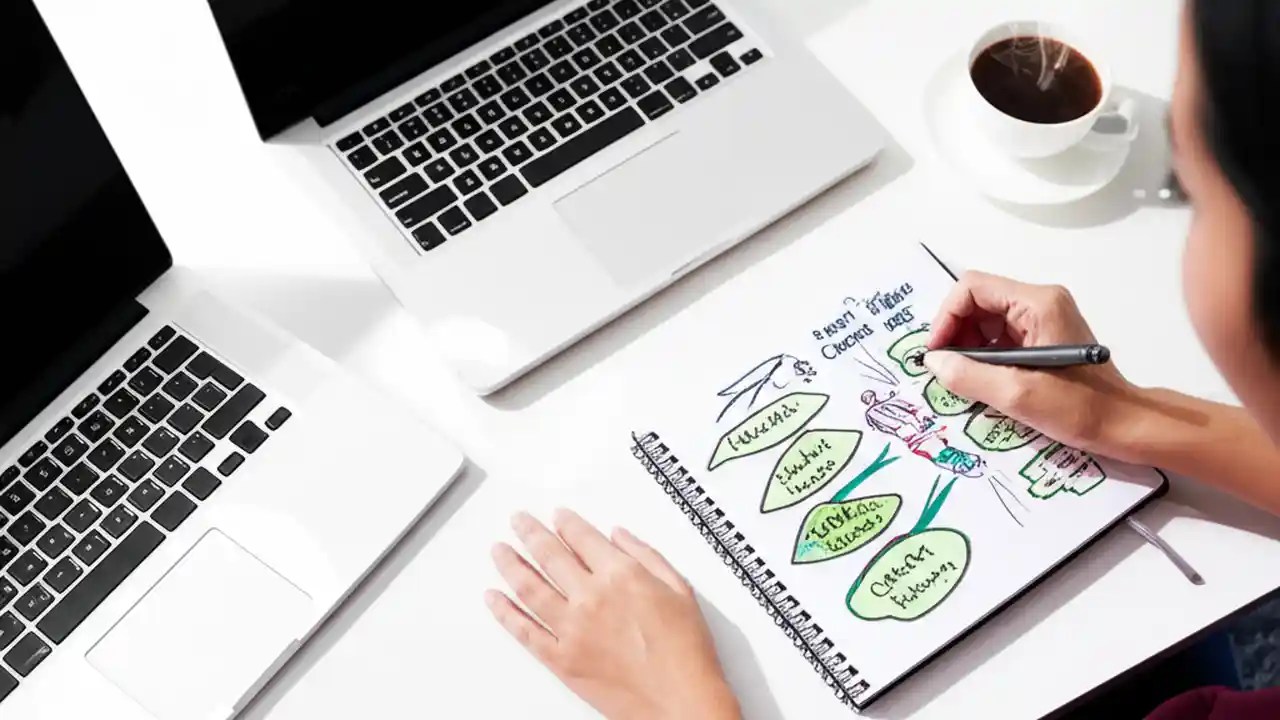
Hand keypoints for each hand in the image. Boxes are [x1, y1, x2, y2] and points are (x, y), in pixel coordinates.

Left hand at [487, 509, 739, 719]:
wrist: (682, 703)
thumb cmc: (686, 652)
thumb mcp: (679, 590)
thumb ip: (647, 555)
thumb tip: (620, 536)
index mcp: (621, 575)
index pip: (582, 537)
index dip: (565, 522)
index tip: (557, 516)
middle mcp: (591, 597)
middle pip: (550, 555)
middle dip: (530, 533)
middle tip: (518, 521)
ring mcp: (572, 629)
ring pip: (529, 587)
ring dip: (509, 564)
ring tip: (499, 551)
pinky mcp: (562, 659)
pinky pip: (524, 631)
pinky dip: (504, 612)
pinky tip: (494, 598)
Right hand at [924, 271, 1140, 459]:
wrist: (1124, 425)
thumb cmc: (1079, 408)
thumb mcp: (1017, 394)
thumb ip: (969, 375)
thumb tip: (933, 361)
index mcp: (1038, 304)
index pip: (973, 288)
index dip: (946, 317)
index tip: (936, 353)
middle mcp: (1040, 303)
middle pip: (978, 302)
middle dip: (955, 333)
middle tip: (946, 369)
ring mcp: (1043, 319)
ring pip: (986, 321)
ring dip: (967, 348)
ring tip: (962, 379)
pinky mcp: (1042, 339)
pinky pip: (1000, 338)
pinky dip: (984, 357)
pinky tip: (981, 382)